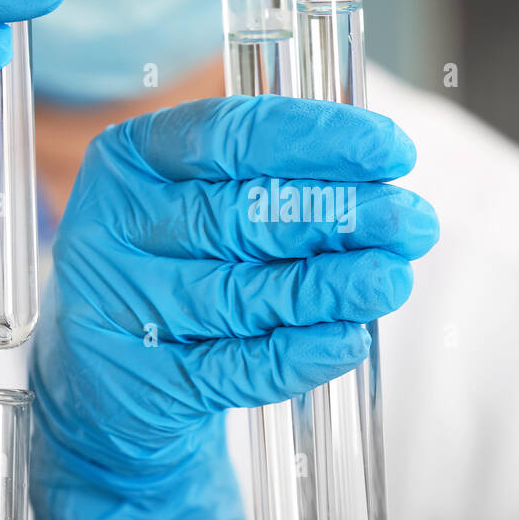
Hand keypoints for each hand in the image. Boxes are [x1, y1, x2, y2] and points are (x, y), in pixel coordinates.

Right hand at [31, 95, 438, 519]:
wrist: (103, 384)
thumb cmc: (175, 269)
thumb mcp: (201, 204)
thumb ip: (276, 181)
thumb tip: (385, 177)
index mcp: (131, 160)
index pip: (231, 135)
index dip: (320, 140)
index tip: (393, 152)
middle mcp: (115, 228)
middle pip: (241, 215)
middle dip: (341, 216)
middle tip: (414, 223)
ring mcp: (121, 308)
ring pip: (244, 294)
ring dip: (331, 288)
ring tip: (392, 279)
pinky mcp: (142, 383)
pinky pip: (235, 368)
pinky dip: (300, 354)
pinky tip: (349, 339)